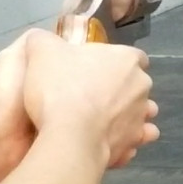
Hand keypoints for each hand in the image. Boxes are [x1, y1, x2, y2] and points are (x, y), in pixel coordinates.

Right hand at [20, 29, 158, 168]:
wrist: (69, 136)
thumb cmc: (60, 88)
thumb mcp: (42, 52)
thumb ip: (43, 41)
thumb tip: (40, 40)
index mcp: (127, 59)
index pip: (132, 56)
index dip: (114, 62)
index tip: (95, 70)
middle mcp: (141, 87)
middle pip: (134, 84)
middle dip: (119, 90)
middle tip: (90, 95)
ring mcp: (140, 117)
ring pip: (139, 114)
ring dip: (125, 116)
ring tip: (99, 121)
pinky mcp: (133, 143)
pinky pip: (134, 140)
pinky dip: (124, 140)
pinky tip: (106, 141)